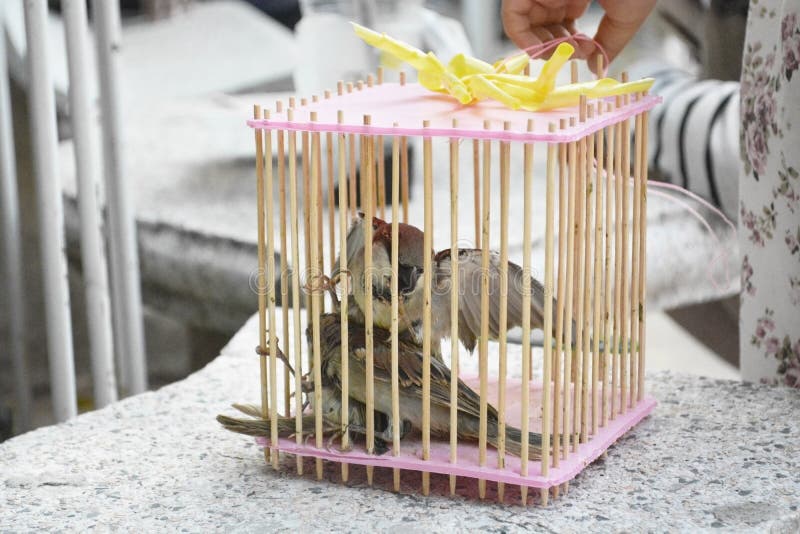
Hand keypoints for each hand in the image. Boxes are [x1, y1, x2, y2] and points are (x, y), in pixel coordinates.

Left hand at [501, 0, 656, 67]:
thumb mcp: (624, 16)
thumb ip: (610, 43)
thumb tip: (598, 66)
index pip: (561, 24)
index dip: (571, 43)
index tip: (587, 51)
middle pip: (542, 27)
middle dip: (557, 47)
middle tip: (575, 54)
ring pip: (526, 26)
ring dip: (543, 48)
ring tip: (566, 51)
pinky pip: (513, 18)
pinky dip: (524, 39)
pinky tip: (545, 49)